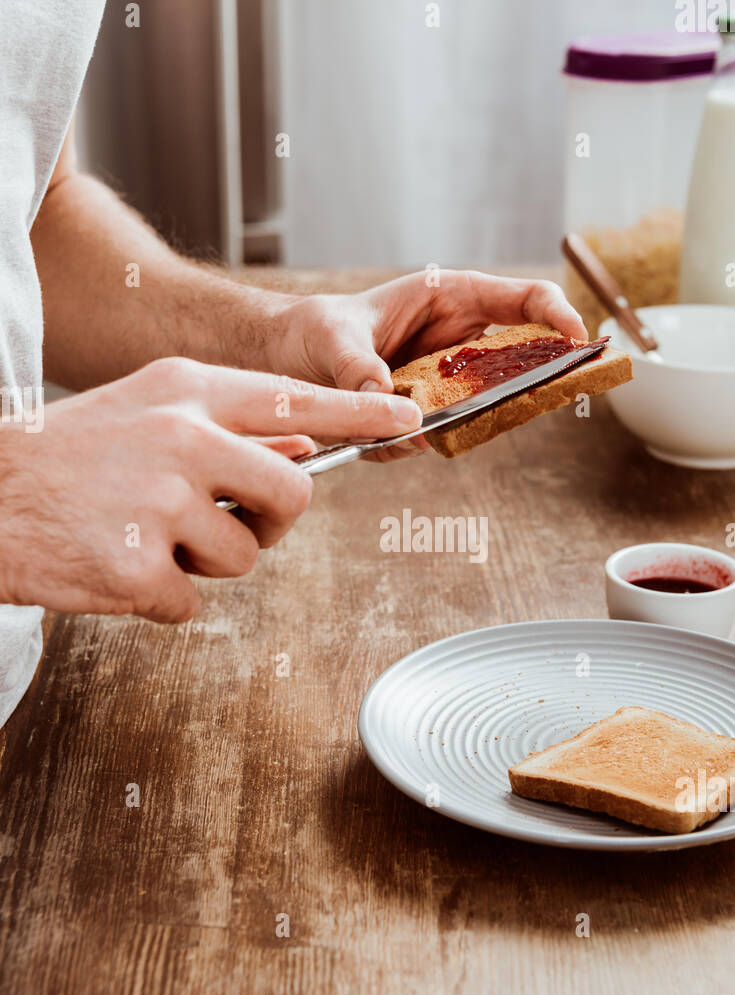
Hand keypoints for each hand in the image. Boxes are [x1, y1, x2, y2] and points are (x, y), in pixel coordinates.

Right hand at [0, 358, 421, 621]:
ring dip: (206, 563)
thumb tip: (308, 443)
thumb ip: (228, 424)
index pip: (295, 398)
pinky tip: (117, 566)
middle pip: (293, 490)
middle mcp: (183, 439)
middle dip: (274, 519)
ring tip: (145, 535)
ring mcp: (162, 504)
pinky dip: (162, 599)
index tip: (405, 416)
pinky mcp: (139, 569)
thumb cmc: (70, 456)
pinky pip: (193, 603)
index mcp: (187, 391)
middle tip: (231, 521)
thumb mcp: (146, 410)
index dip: (359, 411)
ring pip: (246, 557)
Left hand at [264, 271, 587, 460]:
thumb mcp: (333, 338)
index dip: (558, 316)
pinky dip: (405, 446)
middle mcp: (458, 342)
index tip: (578, 340)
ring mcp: (446, 383)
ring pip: (481, 410)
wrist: (283, 357)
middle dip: (533, 382)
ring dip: (453, 425)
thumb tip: (394, 409)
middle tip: (538, 399)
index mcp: (450, 298)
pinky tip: (369, 438)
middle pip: (523, 359)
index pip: (523, 300)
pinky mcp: (426, 418)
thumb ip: (360, 368)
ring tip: (401, 427)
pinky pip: (434, 440)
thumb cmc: (314, 328)